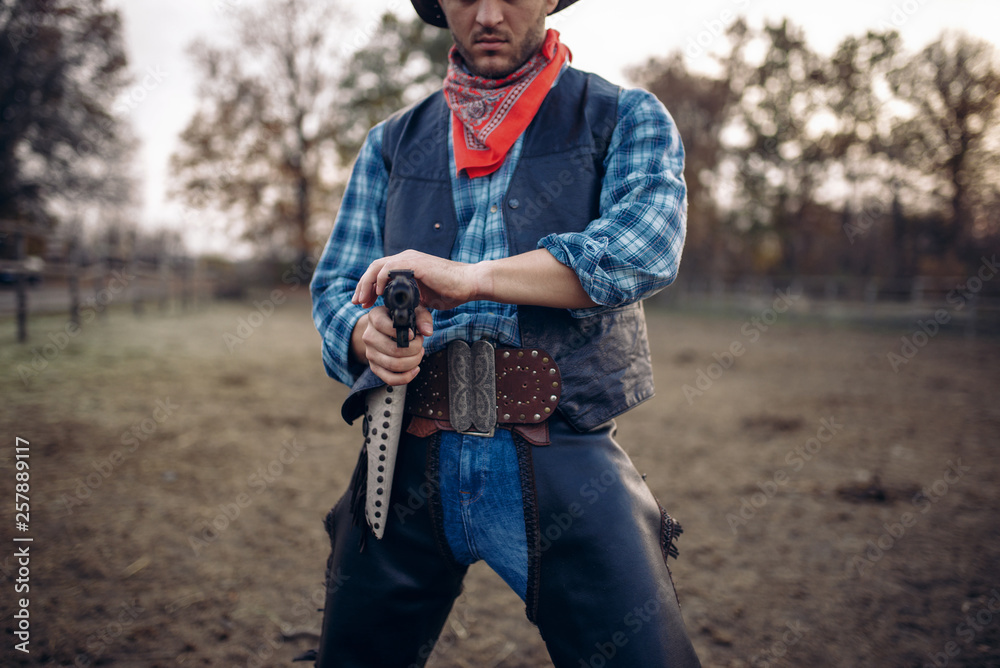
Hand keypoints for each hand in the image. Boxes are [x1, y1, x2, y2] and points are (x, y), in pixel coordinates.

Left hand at [352, 250, 483, 310]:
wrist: (469, 283)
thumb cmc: (451, 290)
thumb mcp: (425, 299)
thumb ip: (412, 302)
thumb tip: (403, 315)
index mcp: (407, 265)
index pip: (380, 273)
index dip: (368, 287)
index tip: (364, 303)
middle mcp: (406, 259)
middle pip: (374, 268)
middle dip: (362, 285)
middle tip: (357, 302)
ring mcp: (410, 259)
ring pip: (378, 267)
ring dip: (367, 283)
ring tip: (363, 299)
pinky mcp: (415, 263)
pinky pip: (390, 268)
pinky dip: (381, 280)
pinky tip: (378, 294)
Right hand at [352, 305, 433, 385]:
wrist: (384, 329)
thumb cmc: (399, 319)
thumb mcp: (411, 311)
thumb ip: (422, 318)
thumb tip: (427, 331)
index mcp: (375, 317)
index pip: (381, 324)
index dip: (399, 332)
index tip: (412, 334)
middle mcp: (369, 336)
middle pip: (392, 349)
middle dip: (414, 349)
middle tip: (420, 344)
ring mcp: (370, 353)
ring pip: (393, 365)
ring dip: (413, 362)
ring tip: (419, 354)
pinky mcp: (375, 367)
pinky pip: (390, 379)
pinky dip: (406, 377)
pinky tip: (415, 369)